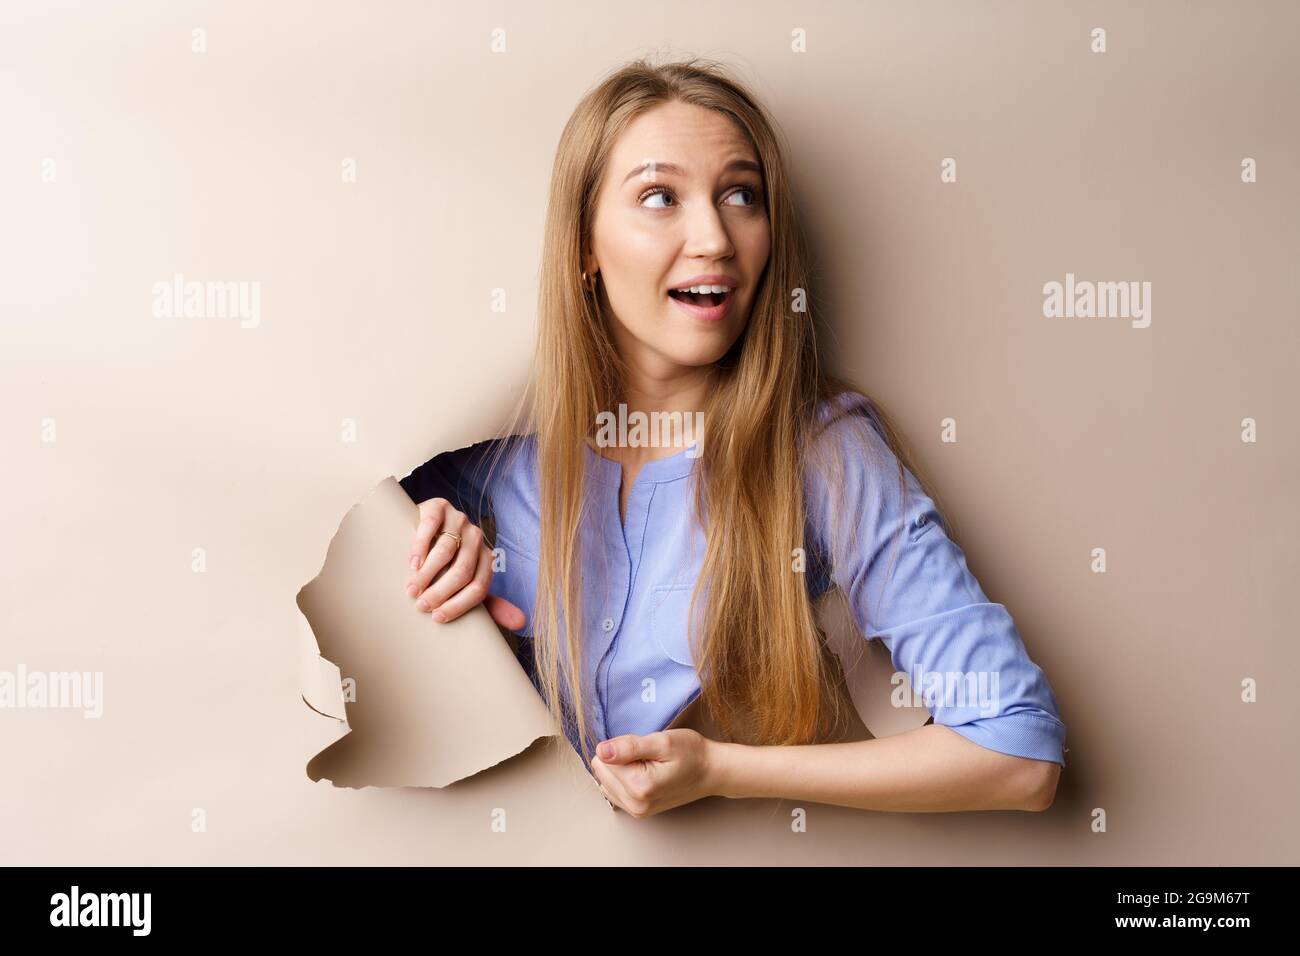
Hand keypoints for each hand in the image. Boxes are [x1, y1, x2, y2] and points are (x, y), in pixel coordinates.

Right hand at [405, 497, 525, 631]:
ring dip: (427, 574)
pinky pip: (431, 527)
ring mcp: (459, 520)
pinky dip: (421, 548)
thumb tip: (521, 623)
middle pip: (462, 570)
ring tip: (412, 590)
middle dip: (441, 592)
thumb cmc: (446, 562)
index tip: (438, 617)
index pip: (479, 586)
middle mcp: (476, 537)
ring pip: (446, 551)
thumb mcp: (467, 581)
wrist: (426, 526)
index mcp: (486, 558)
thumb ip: (491, 604)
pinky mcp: (439, 507)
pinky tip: (413, 564)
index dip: (459, 604)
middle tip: (422, 606)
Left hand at [589, 729, 714, 818]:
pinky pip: (614, 789)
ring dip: (623, 768)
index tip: (645, 749)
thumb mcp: (662, 742)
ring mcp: (636, 811)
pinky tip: (644, 773)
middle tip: (647, 756)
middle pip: (601, 771)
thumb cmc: (692, 754)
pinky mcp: (638, 811)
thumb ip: (628, 747)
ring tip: (648, 764)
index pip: (603, 759)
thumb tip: (601, 751)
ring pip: (606, 780)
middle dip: (621, 758)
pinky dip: (625, 778)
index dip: (623, 746)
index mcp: (639, 787)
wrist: (711, 771)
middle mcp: (635, 804)